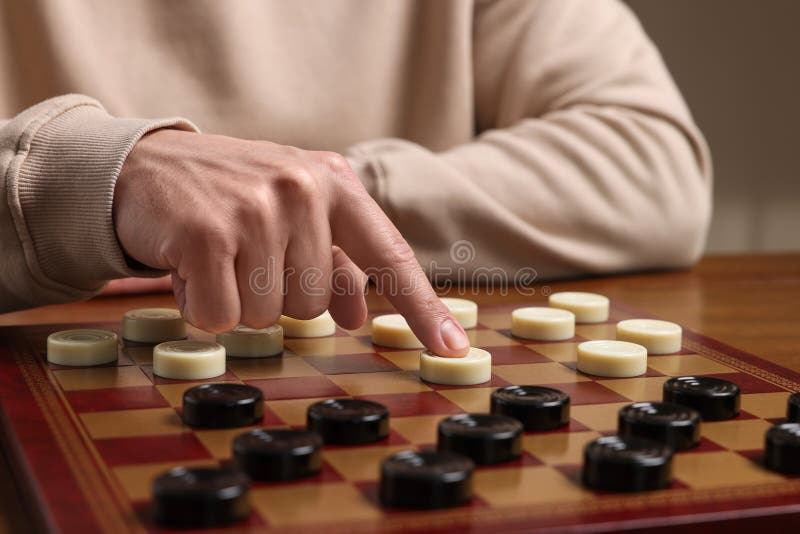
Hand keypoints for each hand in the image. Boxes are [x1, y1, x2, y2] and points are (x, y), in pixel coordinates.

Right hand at [114, 130, 468, 355]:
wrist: (142, 165)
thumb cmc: (227, 195)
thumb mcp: (289, 213)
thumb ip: (331, 261)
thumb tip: (359, 313)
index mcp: (333, 183)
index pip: (390, 255)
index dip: (423, 308)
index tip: (454, 349)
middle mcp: (302, 190)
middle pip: (314, 305)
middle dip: (275, 296)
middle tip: (243, 258)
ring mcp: (256, 209)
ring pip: (268, 316)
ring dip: (236, 302)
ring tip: (216, 257)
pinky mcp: (207, 234)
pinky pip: (220, 318)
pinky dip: (199, 308)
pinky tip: (186, 267)